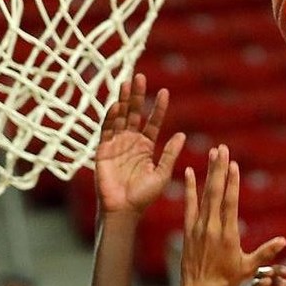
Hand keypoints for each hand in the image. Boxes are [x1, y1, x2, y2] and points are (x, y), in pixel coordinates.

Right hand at [95, 74, 186, 214]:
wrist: (123, 209)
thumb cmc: (144, 196)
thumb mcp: (162, 174)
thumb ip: (170, 154)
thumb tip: (182, 135)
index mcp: (146, 147)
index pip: (153, 122)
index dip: (158, 108)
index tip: (165, 92)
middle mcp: (131, 142)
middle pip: (135, 113)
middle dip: (137, 96)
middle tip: (140, 76)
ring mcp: (116, 144)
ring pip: (120, 117)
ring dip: (123, 100)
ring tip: (126, 82)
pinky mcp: (103, 149)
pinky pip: (107, 130)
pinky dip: (110, 118)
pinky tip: (116, 106)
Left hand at [181, 145, 285, 285]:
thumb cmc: (227, 281)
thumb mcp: (249, 267)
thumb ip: (265, 252)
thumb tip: (282, 241)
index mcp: (228, 234)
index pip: (230, 203)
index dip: (232, 182)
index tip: (233, 164)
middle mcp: (212, 227)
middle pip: (216, 192)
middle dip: (219, 169)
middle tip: (222, 149)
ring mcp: (199, 227)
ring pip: (204, 195)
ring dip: (208, 173)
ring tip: (212, 153)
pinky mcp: (188, 230)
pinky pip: (189, 205)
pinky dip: (189, 188)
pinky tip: (189, 172)